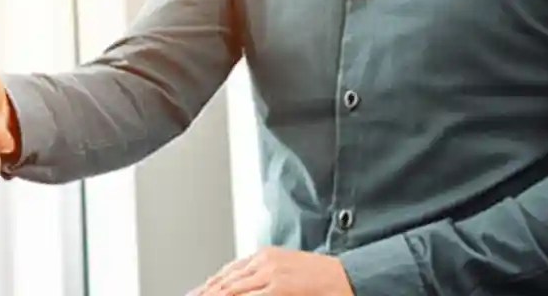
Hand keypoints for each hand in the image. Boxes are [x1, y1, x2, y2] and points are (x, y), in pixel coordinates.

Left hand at [189, 247, 353, 295]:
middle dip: (205, 292)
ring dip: (213, 295)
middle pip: (224, 280)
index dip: (208, 285)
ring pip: (231, 288)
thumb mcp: (288, 272)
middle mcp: (265, 261)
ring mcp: (271, 274)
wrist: (351, 278)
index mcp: (265, 256)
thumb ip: (265, 279)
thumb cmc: (323, 279)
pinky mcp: (279, 286)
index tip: (196, 293)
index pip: (228, 272)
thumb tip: (243, 288)